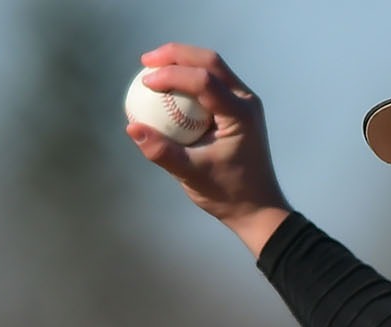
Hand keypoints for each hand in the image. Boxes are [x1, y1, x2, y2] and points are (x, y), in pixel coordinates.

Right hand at [127, 43, 291, 253]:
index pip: (204, 80)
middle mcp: (247, 101)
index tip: (146, 82)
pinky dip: (189, 77)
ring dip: (183, 61)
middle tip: (145, 61)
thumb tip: (132, 128)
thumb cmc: (229, 193)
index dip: (172, 74)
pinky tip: (168, 85)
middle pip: (210, 62)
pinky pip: (212, 82)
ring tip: (153, 66)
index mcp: (241, 115)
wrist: (258, 207)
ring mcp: (245, 102)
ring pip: (213, 67)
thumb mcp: (192, 175)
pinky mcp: (238, 108)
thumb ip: (162, 152)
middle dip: (175, 55)